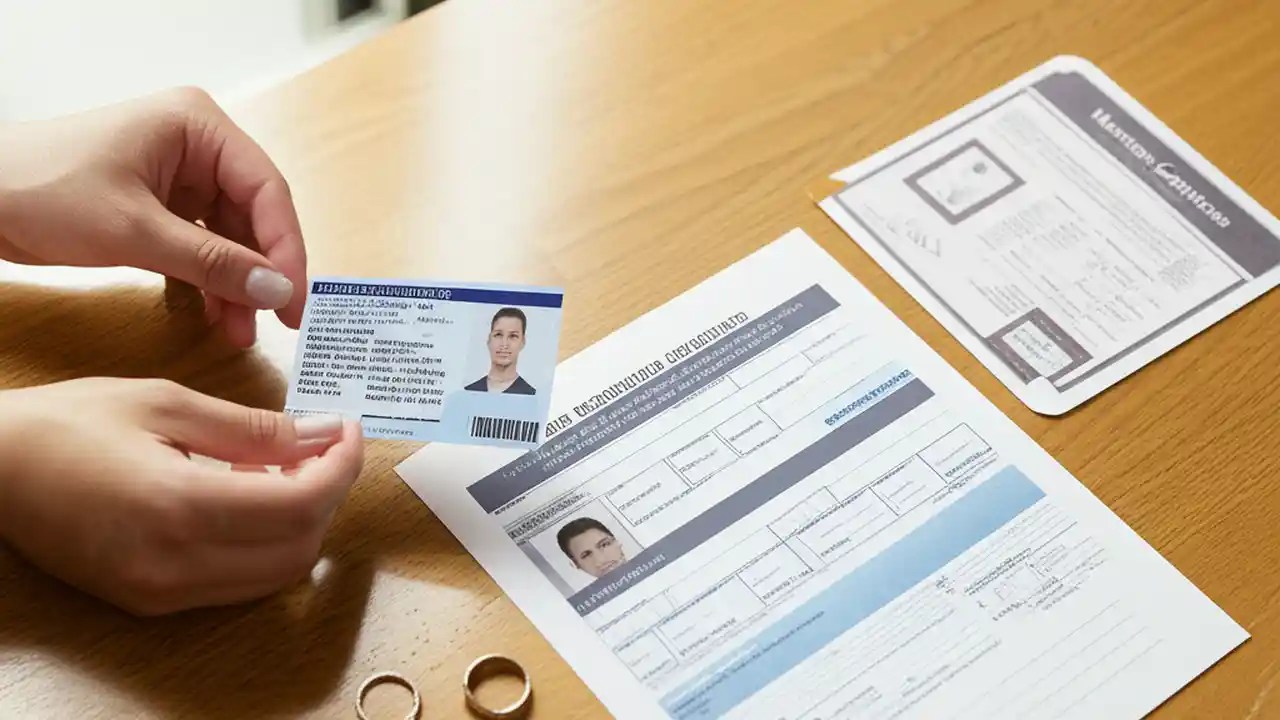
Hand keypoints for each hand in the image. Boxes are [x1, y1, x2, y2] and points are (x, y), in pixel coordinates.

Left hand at [0, 88, 305, 347]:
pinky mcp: (161, 203)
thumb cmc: (41, 191)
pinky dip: (210, 280)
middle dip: (262, 272)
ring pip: (231, 235)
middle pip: (254, 214)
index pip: (267, 190)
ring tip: (242, 331)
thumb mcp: (135, 232)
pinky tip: (218, 316)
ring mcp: (179, 173)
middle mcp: (196, 144)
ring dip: (238, 284)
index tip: (293, 299)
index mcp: (198, 126)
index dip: (286, 249)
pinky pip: (203, 244)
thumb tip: (278, 291)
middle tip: (279, 321)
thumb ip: (214, 262)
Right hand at [0, 378, 362, 615]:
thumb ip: (254, 428)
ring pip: (273, 574)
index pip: (301, 506)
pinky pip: (236, 582)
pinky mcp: (151, 601)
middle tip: (320, 445)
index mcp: (179, 509)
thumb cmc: (68, 424)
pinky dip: (262, 543)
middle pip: (298, 548)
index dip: (339, 467)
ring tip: (283, 468)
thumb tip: (321, 434)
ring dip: (298, 523)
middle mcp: (175, 567)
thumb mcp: (166, 404)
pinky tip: (247, 496)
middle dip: (326, 495)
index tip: (348, 431)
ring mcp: (162, 593)